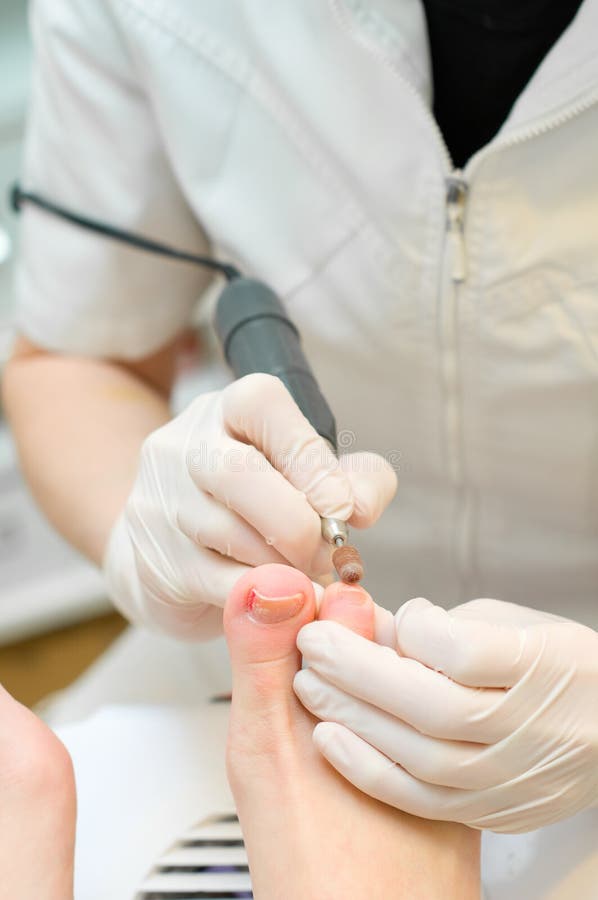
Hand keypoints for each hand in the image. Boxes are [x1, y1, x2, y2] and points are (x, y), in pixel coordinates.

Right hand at [103, 374, 395, 638]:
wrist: (173, 551)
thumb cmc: (261, 505)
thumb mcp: (313, 477)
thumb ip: (357, 481)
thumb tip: (361, 509)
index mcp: (230, 408)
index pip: (262, 405)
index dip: (309, 459)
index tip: (342, 508)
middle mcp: (184, 444)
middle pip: (238, 471)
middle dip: (297, 524)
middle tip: (328, 557)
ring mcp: (161, 502)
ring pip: (227, 532)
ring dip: (284, 565)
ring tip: (307, 577)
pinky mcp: (156, 560)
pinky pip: (217, 582)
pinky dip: (265, 597)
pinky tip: (286, 600)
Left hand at [294, 596, 597, 832]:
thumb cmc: (553, 663)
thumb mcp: (510, 624)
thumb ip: (443, 627)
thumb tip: (366, 622)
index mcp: (543, 665)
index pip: (463, 651)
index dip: (413, 630)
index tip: (386, 613)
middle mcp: (532, 726)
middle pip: (432, 705)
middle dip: (356, 671)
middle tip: (311, 642)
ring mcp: (513, 776)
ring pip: (421, 756)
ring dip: (352, 718)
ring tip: (309, 686)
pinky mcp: (495, 810)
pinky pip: (423, 800)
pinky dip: (369, 770)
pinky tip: (329, 739)